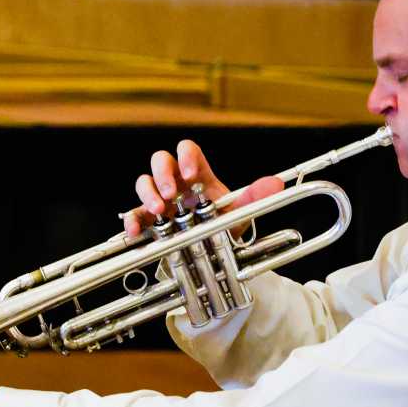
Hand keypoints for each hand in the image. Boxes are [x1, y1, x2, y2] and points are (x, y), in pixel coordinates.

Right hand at [121, 139, 284, 238]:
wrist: (212, 255)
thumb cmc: (223, 228)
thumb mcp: (239, 214)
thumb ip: (256, 198)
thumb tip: (275, 183)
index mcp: (198, 176)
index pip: (188, 151)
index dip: (185, 156)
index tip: (189, 173)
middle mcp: (177, 183)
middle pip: (161, 161)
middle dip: (163, 174)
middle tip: (172, 193)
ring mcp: (161, 199)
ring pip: (144, 182)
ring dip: (148, 193)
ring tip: (160, 210)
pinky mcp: (148, 219)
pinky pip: (134, 213)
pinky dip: (132, 219)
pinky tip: (136, 229)